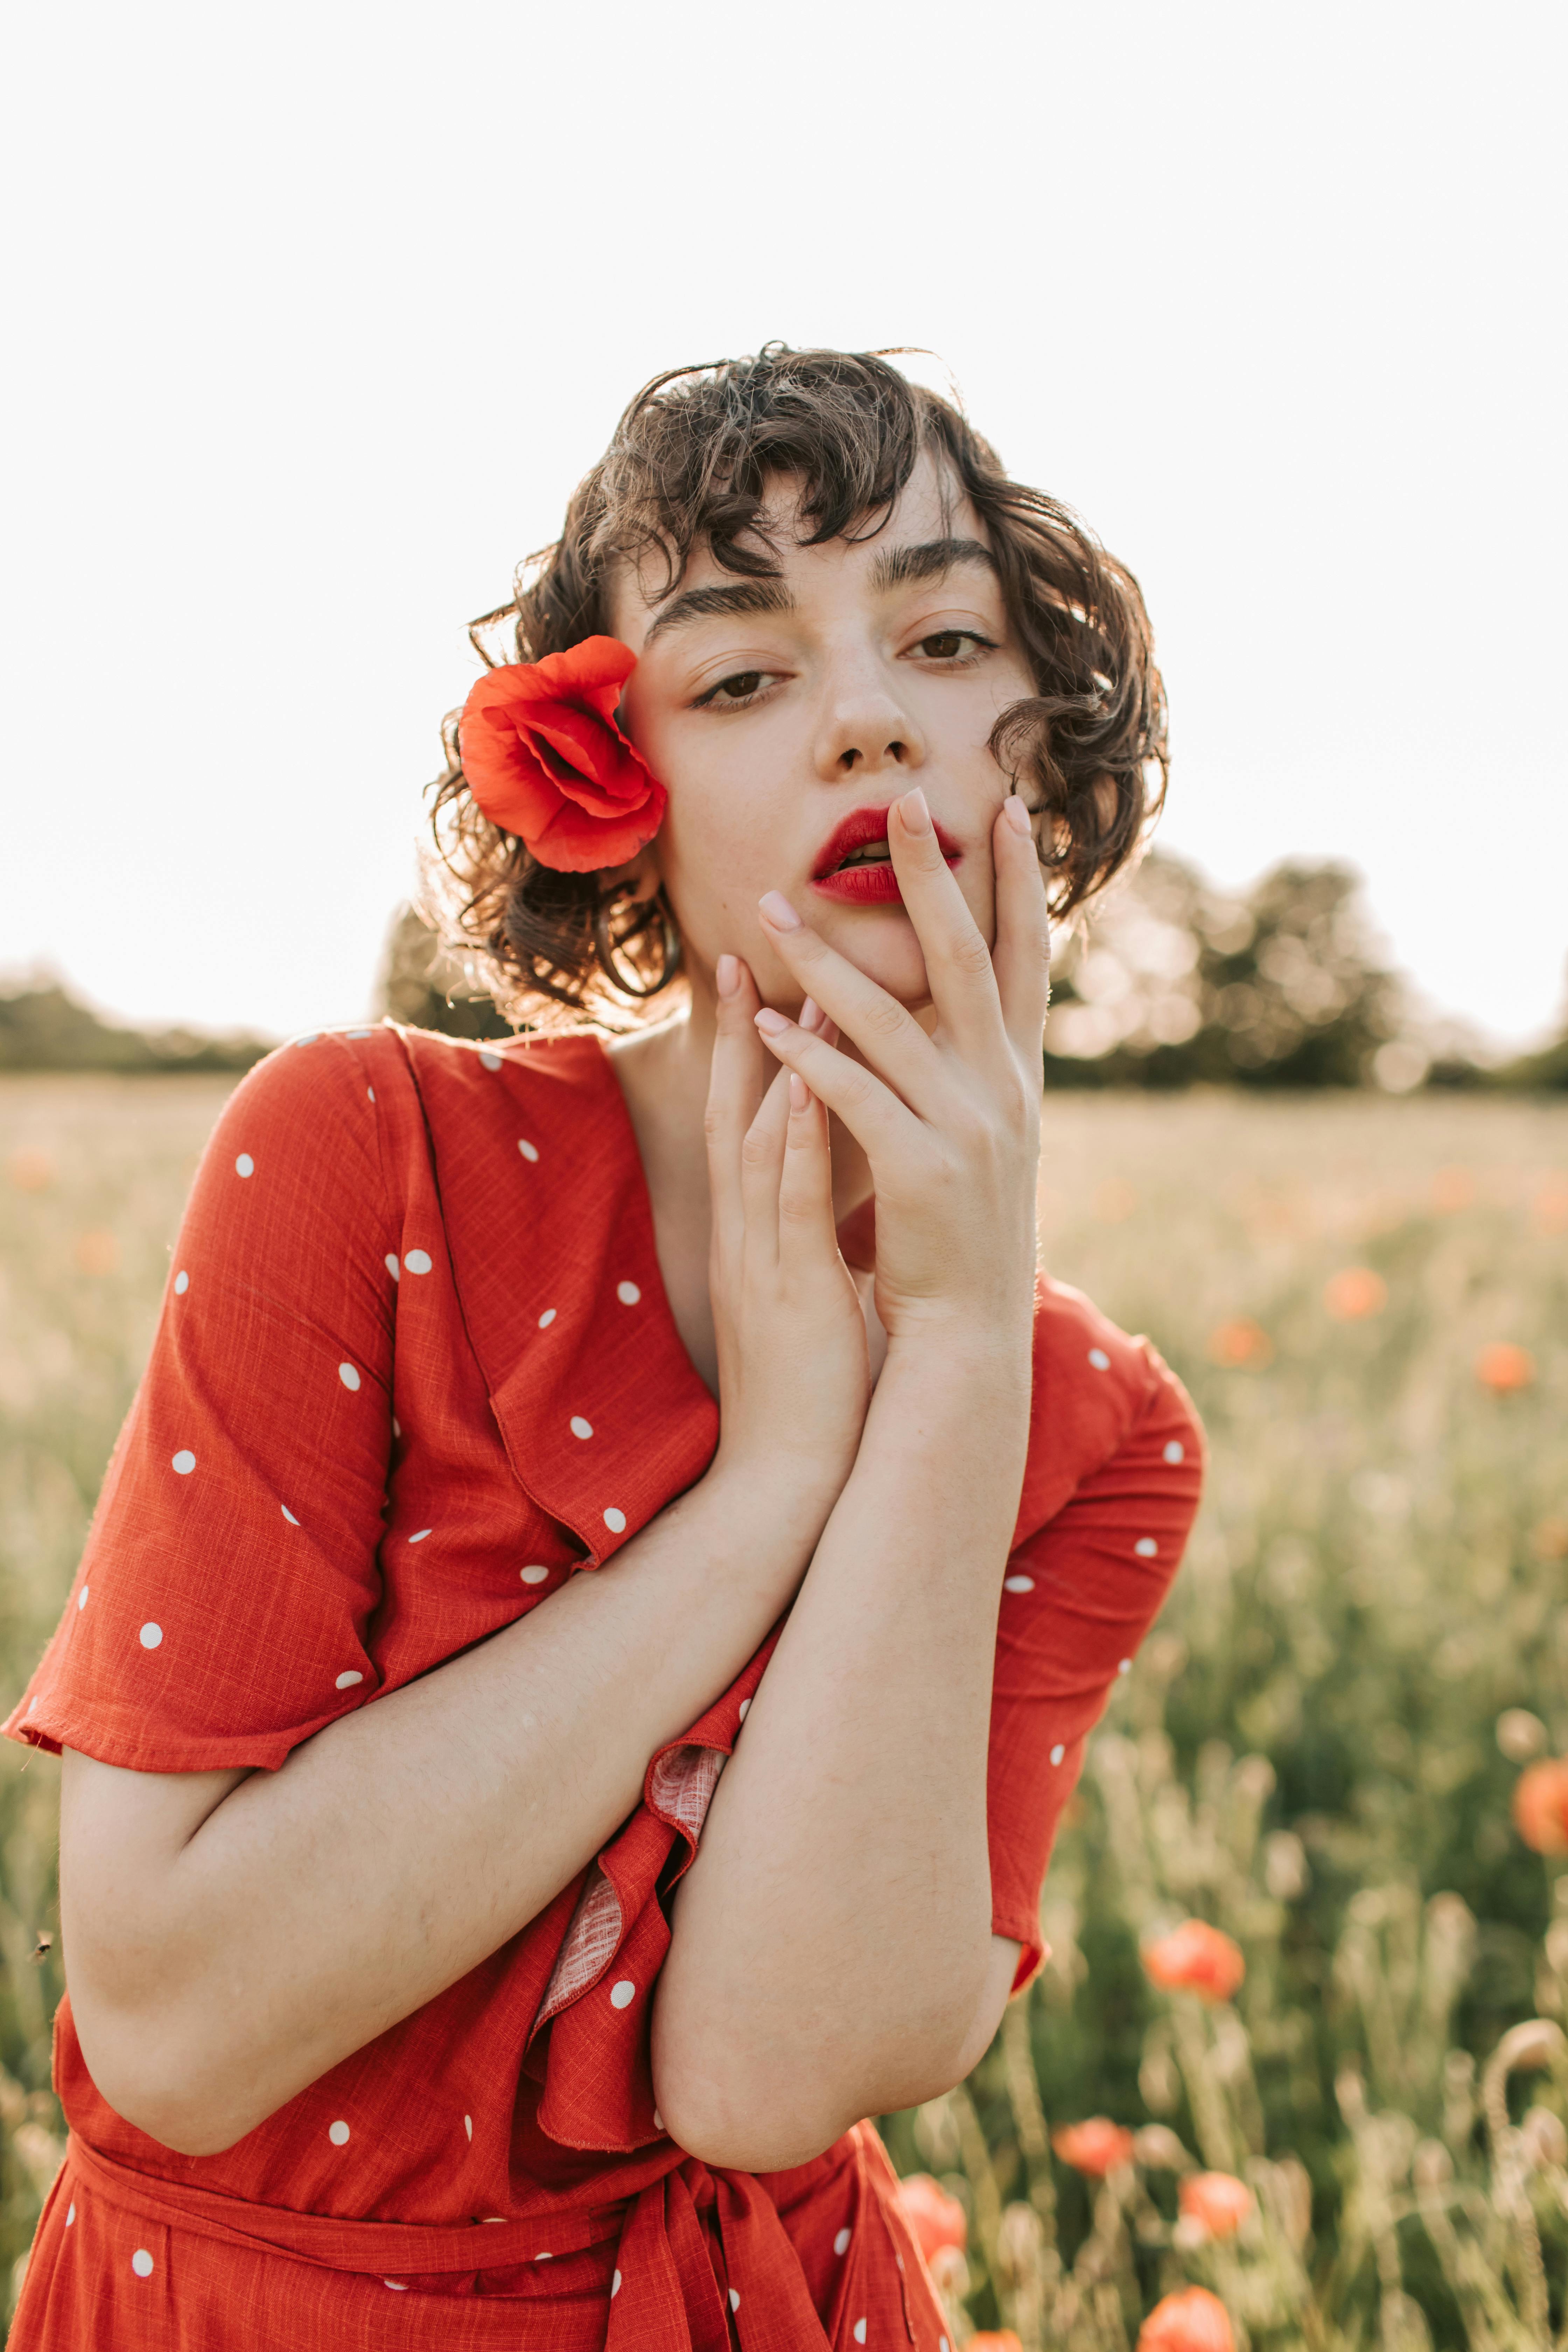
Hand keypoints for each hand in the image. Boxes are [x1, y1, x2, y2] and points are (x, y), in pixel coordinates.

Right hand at [704, 955, 870, 1507]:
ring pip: (761, 1142)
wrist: (786, 1478)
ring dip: (780, 1067)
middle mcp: (744, 1235)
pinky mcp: (790, 1288)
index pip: (743, 1125)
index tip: (761, 982)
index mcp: (750, 1237)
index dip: (747, 1053)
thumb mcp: (810, 1298)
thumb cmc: (808, 1392)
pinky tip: (819, 1088)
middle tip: (752, 947)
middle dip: (742, 1031)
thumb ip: (819, 1245)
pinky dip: (804, 1141)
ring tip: (801, 989)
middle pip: (736, 1113)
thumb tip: (850, 1207)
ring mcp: (760, 1259)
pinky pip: (793, 1202)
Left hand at [751, 790, 1047, 1350]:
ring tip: (771, 909)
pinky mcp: (922, 1171)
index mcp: (1018, 1076)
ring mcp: (968, 1129)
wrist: (966, 1331)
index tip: (1011, 808)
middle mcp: (1004, 1090)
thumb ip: (973, 1071)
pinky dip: (807, 1058)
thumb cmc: (959, 1234)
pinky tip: (765, 1025)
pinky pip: (855, 1096)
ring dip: (826, 960)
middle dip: (935, 877)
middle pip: (969, 959)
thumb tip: (963, 1006)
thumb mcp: (980, 1136)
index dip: (1022, 882)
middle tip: (902, 803)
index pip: (1026, 957)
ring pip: (891, 1021)